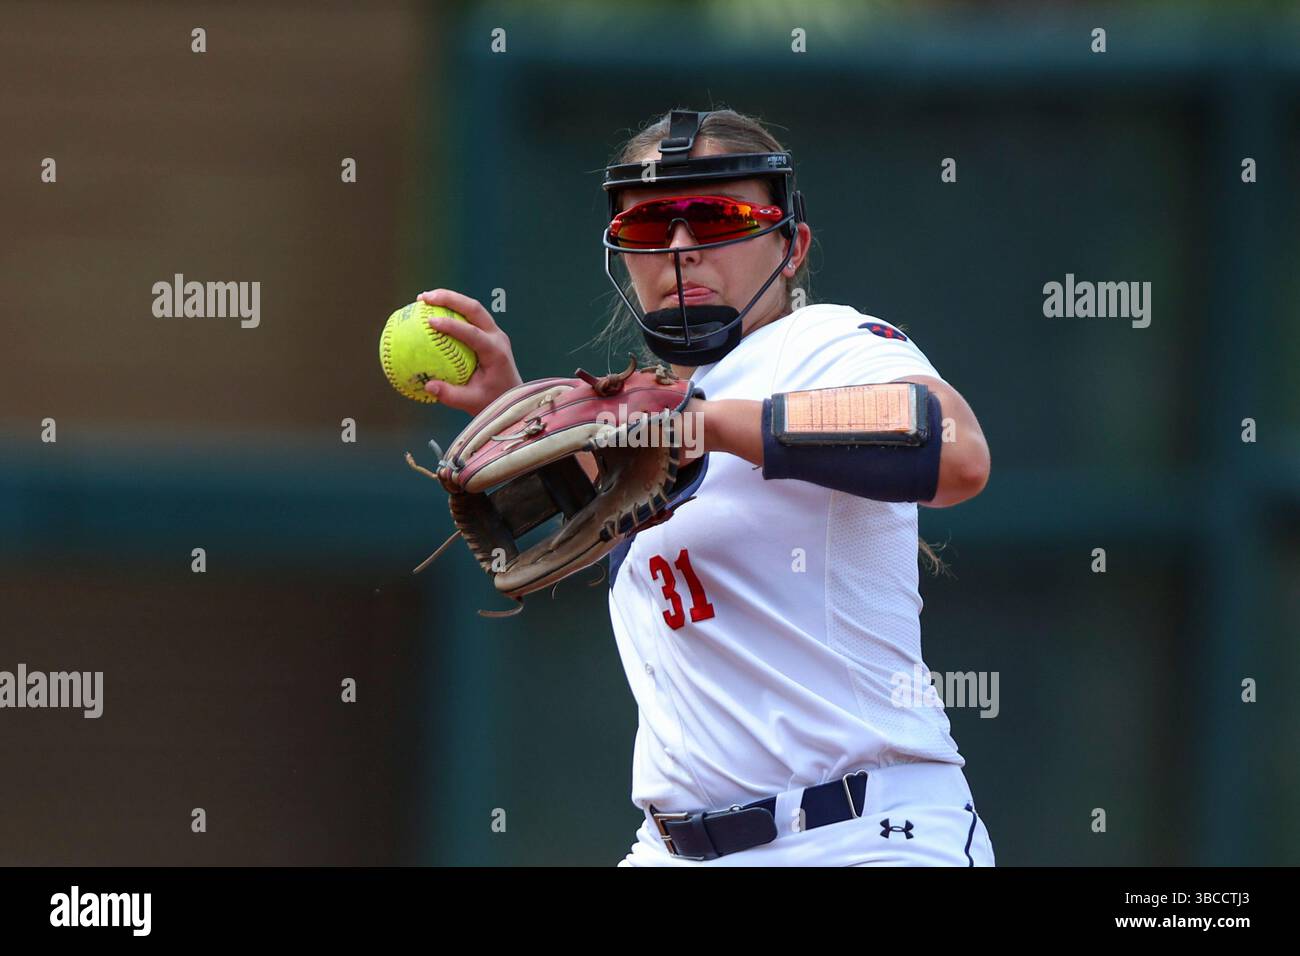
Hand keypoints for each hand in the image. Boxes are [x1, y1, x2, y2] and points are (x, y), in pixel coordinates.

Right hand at [417, 288, 523, 415]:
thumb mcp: (472, 402)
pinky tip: (432, 310)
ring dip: (450, 299)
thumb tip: (427, 385)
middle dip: (449, 299)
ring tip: (424, 298)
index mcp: (495, 352)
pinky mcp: (489, 333)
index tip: (430, 322)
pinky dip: (452, 309)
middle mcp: (497, 337)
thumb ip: (451, 395)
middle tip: (425, 299)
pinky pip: (470, 316)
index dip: (452, 325)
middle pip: (475, 308)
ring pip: (473, 307)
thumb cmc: (492, 401)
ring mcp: (495, 332)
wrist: (512, 397)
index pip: (473, 333)